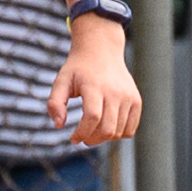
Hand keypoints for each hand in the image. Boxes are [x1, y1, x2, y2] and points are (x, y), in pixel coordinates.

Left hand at [47, 17, 140, 145]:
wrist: (101, 50)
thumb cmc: (78, 69)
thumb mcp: (61, 81)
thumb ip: (55, 103)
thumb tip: (59, 125)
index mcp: (94, 86)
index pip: (92, 117)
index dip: (82, 133)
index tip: (73, 138)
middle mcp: (115, 91)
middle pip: (107, 128)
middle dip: (92, 139)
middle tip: (82, 138)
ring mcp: (128, 96)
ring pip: (118, 132)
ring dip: (103, 138)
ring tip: (92, 132)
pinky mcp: (136, 100)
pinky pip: (130, 129)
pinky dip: (118, 135)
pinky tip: (106, 128)